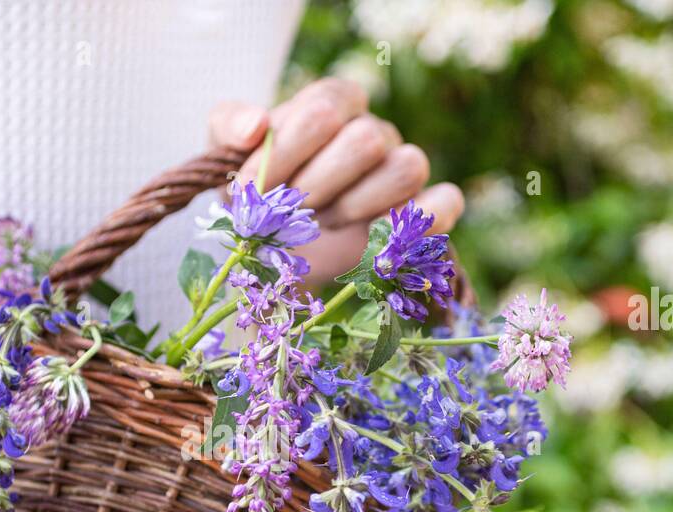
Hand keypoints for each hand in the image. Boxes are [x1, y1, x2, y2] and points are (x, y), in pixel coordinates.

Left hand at [208, 78, 464, 288]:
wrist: (273, 247)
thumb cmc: (255, 192)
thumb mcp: (227, 155)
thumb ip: (230, 125)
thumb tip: (256, 126)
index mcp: (333, 104)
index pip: (326, 107)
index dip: (288, 150)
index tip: (252, 188)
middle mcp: (373, 132)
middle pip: (367, 139)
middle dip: (317, 185)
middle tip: (287, 212)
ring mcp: (400, 170)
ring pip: (408, 167)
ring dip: (356, 205)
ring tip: (321, 224)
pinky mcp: (419, 214)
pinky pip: (445, 203)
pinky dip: (421, 221)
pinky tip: (377, 241)